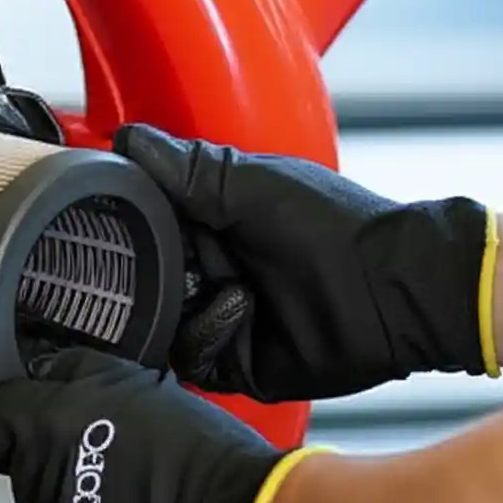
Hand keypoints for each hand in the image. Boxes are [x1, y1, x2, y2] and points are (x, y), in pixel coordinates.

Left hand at [0, 348, 287, 502]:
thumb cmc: (200, 451)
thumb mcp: (135, 383)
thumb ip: (76, 376)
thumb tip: (46, 374)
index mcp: (44, 423)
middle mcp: (39, 478)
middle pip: (17, 467)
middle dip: (46, 459)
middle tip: (98, 452)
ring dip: (75, 499)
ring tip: (132, 491)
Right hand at [113, 124, 490, 401]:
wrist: (389, 290)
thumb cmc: (334, 227)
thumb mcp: (250, 184)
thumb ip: (185, 167)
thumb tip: (126, 138)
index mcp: (215, 224)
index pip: (146, 227)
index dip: (129, 224)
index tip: (112, 216)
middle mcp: (215, 272)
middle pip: (144, 279)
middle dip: (145, 271)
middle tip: (162, 257)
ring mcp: (222, 319)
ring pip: (159, 323)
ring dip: (179, 302)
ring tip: (214, 281)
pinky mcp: (234, 363)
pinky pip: (190, 357)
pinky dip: (206, 333)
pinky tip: (239, 307)